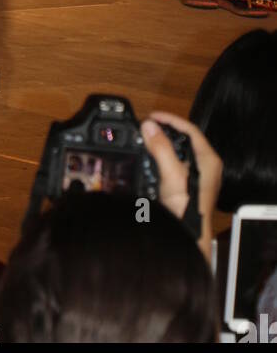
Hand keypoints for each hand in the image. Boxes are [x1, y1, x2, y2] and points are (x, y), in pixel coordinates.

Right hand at [142, 111, 221, 256]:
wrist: (187, 236)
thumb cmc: (187, 208)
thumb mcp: (172, 174)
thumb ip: (161, 148)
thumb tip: (149, 126)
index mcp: (208, 160)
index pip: (190, 130)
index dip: (170, 120)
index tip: (152, 116)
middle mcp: (206, 166)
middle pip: (184, 139)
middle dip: (164, 131)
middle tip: (147, 126)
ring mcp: (198, 176)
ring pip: (179, 151)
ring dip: (162, 143)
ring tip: (146, 138)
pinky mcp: (188, 185)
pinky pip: (174, 163)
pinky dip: (162, 157)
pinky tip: (149, 157)